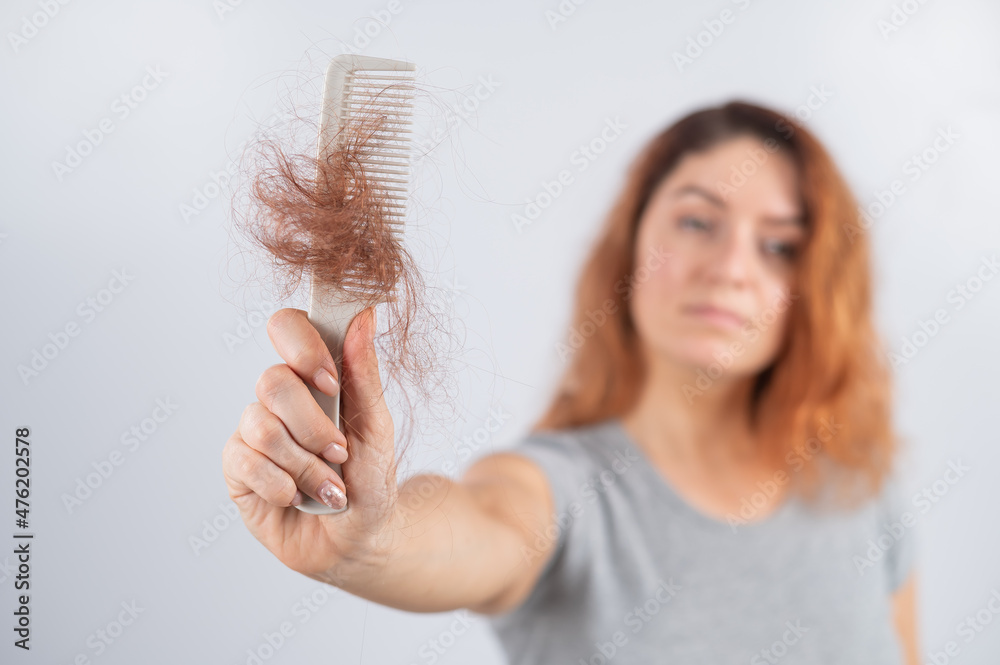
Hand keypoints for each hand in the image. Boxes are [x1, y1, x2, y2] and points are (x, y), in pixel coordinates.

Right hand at [221, 306, 399, 582]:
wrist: (359, 538)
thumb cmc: (370, 479)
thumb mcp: (377, 426)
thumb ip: (364, 372)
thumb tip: (364, 316)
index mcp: (312, 375)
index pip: (287, 327)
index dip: (301, 348)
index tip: (330, 383)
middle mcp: (277, 397)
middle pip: (271, 382)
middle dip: (313, 426)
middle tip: (339, 452)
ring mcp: (253, 430)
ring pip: (261, 427)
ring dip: (305, 465)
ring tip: (328, 486)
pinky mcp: (236, 468)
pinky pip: (246, 462)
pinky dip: (282, 485)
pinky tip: (297, 497)